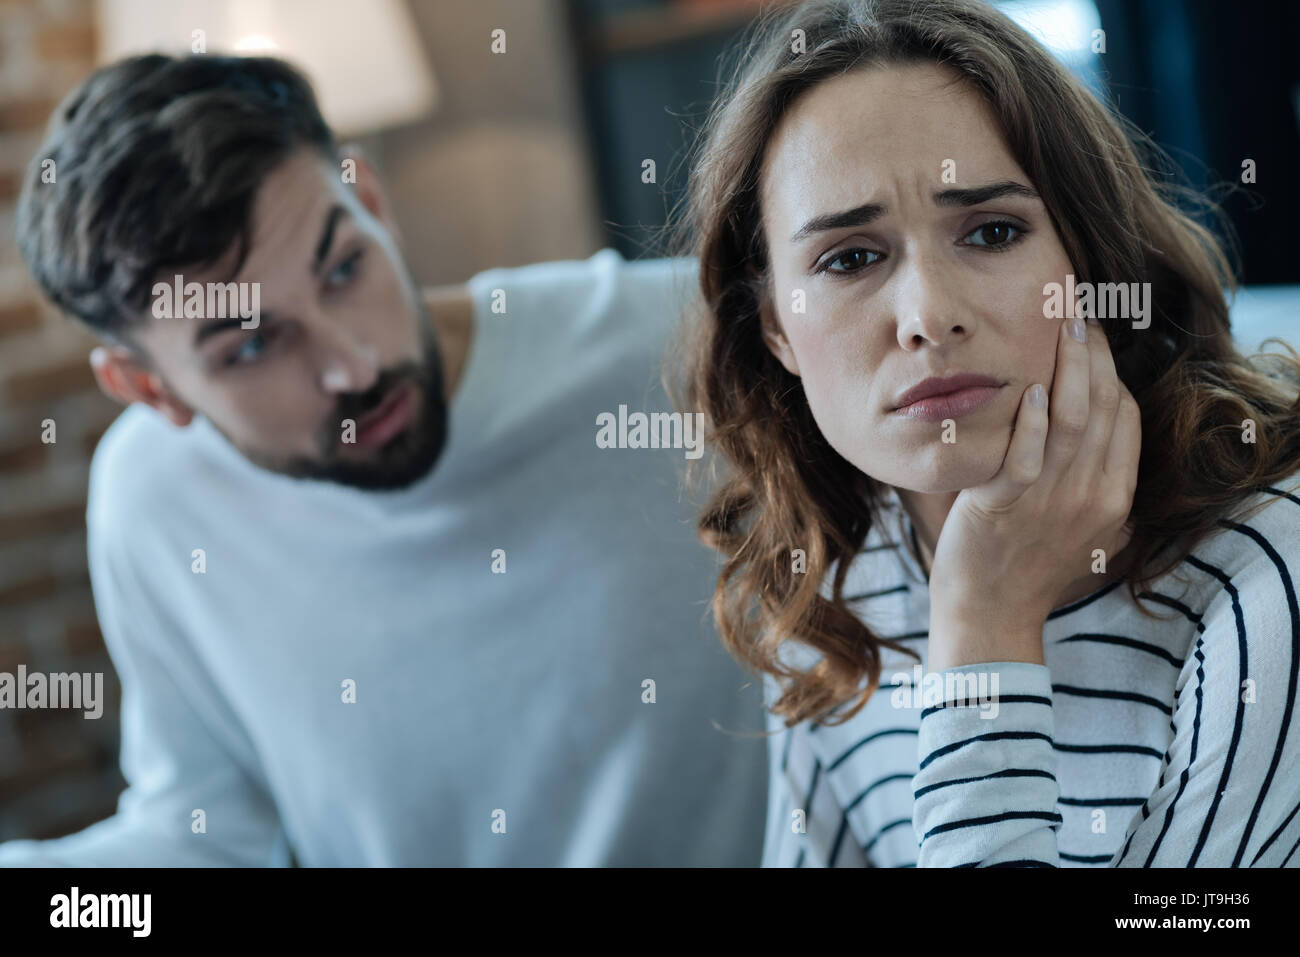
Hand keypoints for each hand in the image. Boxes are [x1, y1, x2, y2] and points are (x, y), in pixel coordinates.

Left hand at [926, 315, 1141, 669]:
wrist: (988, 614)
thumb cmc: (1025, 567)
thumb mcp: (1080, 529)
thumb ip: (1094, 487)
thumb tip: (1096, 442)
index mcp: (1112, 499)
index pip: (1126, 420)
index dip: (1113, 373)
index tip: (1096, 338)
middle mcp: (1089, 497)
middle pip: (1104, 410)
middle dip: (1095, 355)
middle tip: (1079, 312)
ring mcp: (1049, 503)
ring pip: (1072, 423)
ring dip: (1069, 370)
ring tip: (1063, 329)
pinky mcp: (1004, 508)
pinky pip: (1026, 458)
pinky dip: (1032, 421)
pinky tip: (1031, 388)